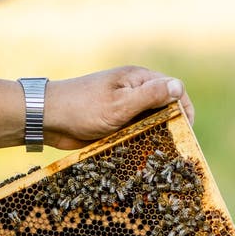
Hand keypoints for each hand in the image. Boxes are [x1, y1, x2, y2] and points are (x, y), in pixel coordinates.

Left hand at [44, 66, 194, 149]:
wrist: (47, 119)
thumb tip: (179, 86)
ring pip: (152, 122)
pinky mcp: (116, 124)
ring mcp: (125, 108)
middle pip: (165, 106)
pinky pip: (137, 133)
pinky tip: (147, 156)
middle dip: (173, 125)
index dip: (184, 108)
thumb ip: (149, 96)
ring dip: (158, 136)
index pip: (173, 88)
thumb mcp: (120, 104)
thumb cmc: (82, 108)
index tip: (187, 130)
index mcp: (137, 79)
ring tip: (164, 156)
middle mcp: (134, 91)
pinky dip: (143, 142)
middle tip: (178, 147)